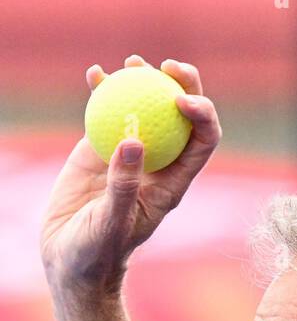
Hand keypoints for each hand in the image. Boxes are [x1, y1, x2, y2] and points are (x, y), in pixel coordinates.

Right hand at [40, 54, 221, 294]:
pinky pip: (108, 111)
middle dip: (183, 86)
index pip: (202, 143)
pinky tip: (96, 74)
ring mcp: (130, 153)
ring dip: (144, 79)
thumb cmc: (98, 253)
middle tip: (167, 66)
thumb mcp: (111, 225)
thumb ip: (122, 187)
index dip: (202, 116)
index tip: (181, 100)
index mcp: (172, 183)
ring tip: (132, 62)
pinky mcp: (101, 147)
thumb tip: (133, 142)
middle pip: (181, 117)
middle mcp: (157, 163)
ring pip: (146, 107)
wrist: (70, 258)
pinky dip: (105, 90)